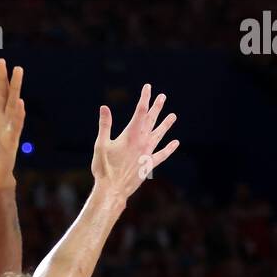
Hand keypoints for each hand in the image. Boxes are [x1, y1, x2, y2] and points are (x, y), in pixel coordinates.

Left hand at [0, 51, 24, 190]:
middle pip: (2, 91)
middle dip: (2, 76)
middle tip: (1, 60)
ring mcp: (7, 126)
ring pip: (13, 102)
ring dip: (15, 87)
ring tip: (18, 71)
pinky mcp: (12, 139)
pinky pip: (16, 125)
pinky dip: (18, 114)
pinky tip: (20, 102)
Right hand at [92, 83, 178, 201]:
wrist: (112, 189)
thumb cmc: (104, 167)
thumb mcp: (101, 144)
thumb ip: (105, 125)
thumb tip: (104, 107)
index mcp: (130, 135)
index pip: (140, 111)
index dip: (144, 98)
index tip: (148, 87)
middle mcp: (142, 142)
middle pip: (151, 121)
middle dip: (157, 107)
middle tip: (163, 96)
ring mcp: (147, 153)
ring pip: (159, 135)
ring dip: (166, 124)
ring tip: (173, 116)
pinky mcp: (149, 165)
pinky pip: (162, 154)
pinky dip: (169, 148)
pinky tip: (175, 143)